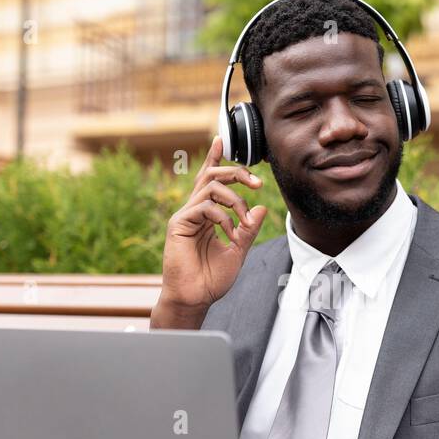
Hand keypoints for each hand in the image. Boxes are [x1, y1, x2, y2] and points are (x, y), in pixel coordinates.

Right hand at [157, 135, 267, 318]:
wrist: (195, 299)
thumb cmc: (212, 278)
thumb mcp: (238, 252)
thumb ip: (248, 229)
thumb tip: (260, 208)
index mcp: (206, 215)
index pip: (210, 180)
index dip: (215, 158)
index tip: (221, 139)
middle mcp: (194, 211)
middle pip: (212, 176)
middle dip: (236, 172)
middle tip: (257, 183)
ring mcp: (185, 216)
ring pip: (211, 187)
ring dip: (235, 199)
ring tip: (244, 220)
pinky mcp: (178, 224)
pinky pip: (204, 207)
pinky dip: (223, 217)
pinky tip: (230, 233)